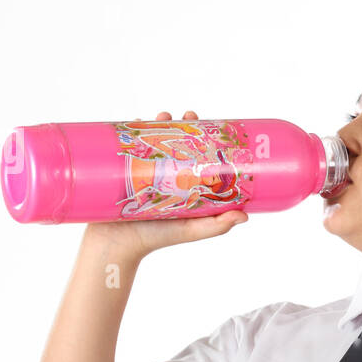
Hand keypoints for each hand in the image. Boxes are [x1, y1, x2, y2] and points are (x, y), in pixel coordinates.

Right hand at [83, 109, 248, 257]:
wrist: (117, 245)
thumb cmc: (156, 239)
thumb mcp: (191, 231)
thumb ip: (216, 226)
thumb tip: (244, 215)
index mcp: (180, 183)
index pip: (193, 154)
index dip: (201, 138)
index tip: (207, 125)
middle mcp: (161, 174)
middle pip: (172, 141)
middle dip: (180, 125)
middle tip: (186, 116)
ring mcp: (140, 170)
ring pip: (150, 140)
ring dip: (156, 123)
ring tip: (163, 116)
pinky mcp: (120, 170)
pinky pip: (125, 146)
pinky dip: (128, 132)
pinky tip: (134, 121)